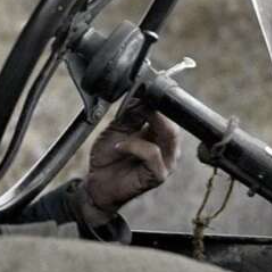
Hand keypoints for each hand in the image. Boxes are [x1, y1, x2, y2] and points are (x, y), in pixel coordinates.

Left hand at [82, 98, 178, 218]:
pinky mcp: (159, 175)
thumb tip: (141, 94)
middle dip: (156, 111)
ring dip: (146, 126)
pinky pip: (153, 152)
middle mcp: (168, 149)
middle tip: (139, 104)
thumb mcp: (118, 128)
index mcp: (161, 136)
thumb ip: (131, 113)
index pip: (169, 115)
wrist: (98, 182)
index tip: (143, 90)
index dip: (158, 102)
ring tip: (125, 130)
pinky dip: (134, 145)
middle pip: (174, 123)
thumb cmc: (109, 157)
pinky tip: (119, 146)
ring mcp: (166, 162)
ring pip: (169, 135)